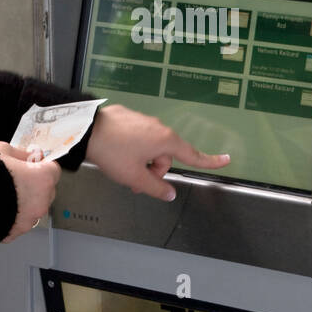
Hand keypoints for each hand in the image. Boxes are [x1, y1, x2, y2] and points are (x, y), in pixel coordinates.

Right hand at [0, 141, 60, 242]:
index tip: (30, 164)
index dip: (40, 166)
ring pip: (33, 208)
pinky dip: (12, 216)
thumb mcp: (2, 150)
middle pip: (46, 191)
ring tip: (2, 194)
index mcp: (42, 179)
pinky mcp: (14, 233)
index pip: (53, 170)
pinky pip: (19, 222)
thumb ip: (21, 154)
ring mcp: (28, 220)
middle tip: (15, 179)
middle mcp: (41, 202)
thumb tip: (31, 156)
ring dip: (24, 202)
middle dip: (34, 184)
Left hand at [84, 104, 229, 201]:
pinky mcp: (130, 117)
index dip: (210, 161)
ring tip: (122, 168)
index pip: (193, 155)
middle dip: (154, 170)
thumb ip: (155, 187)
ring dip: (142, 161)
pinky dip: (133, 148)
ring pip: (150, 147)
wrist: (85, 128)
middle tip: (135, 181)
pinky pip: (139, 136)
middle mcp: (158, 127)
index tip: (226, 159)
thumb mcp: (134, 176)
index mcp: (165, 141)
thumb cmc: (112, 151)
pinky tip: (116, 152)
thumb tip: (169, 194)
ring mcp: (144, 120)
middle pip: (166, 156)